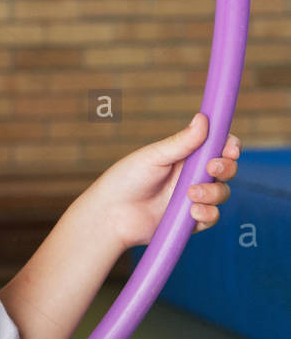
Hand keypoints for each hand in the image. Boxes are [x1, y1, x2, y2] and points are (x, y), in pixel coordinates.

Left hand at [91, 113, 240, 250]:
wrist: (109, 215)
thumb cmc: (125, 180)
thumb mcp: (153, 157)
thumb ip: (181, 142)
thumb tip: (203, 118)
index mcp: (185, 156)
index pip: (217, 147)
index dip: (229, 146)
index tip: (229, 148)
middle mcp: (192, 176)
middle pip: (226, 169)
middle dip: (226, 167)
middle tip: (212, 168)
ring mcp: (192, 198)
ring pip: (222, 193)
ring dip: (213, 193)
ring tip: (191, 194)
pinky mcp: (190, 220)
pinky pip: (211, 217)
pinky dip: (207, 214)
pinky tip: (192, 212)